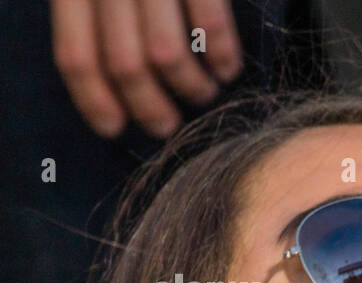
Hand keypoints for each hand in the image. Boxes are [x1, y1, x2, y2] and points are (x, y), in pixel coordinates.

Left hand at [51, 0, 241, 138]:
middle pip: (125, 65)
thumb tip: (112, 85)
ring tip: (204, 92)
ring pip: (166, 55)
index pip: (78, 56)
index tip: (112, 128)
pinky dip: (223, 56)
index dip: (94, 101)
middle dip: (150, 107)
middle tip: (167, 125)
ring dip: (191, 87)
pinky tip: (227, 67)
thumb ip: (98, 20)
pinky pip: (211, 25)